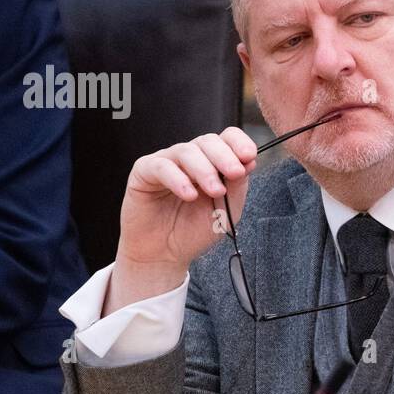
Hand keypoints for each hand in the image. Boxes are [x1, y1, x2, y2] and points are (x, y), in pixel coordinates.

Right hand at [106, 127, 257, 311]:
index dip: (239, 143)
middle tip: (235, 173)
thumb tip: (250, 161)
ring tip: (215, 191)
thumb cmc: (193, 232)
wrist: (165, 255)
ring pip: (186, 151)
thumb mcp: (226, 211)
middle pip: (208, 141)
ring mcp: (167, 163)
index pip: (227, 138)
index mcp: (213, 163)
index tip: (249, 156)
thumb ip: (237, 186)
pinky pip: (161, 167)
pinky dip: (178, 179)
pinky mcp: (144, 172)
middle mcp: (190, 159)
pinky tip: (189, 195)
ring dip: (204, 170)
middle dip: (225, 156)